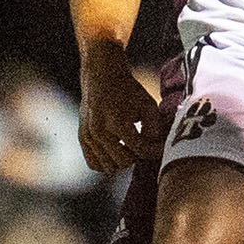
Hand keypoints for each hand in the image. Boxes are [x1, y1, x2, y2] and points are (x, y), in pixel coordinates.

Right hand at [77, 41, 167, 173]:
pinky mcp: (82, 138)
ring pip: (109, 166)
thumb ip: (154, 128)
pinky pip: (94, 164)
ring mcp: (88, 136)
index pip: (140, 149)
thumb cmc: (128, 91)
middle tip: (144, 145)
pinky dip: (107, 163)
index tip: (161, 148)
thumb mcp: (148, 104)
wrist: (101, 76)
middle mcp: (100, 131)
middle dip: (138, 156)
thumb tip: (153, 149)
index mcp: (117, 122)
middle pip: (124, 161)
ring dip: (123, 160)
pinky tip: (116, 151)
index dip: (154, 151)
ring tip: (130, 147)